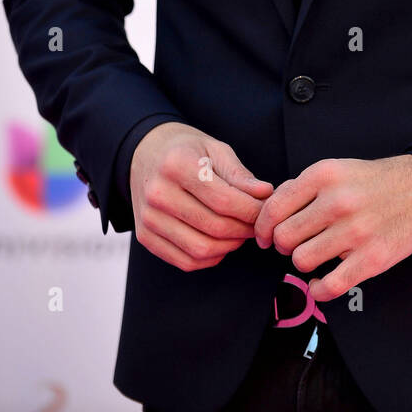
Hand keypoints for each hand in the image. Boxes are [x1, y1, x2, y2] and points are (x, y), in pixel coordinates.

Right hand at [130, 122, 273, 271]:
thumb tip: (266, 194)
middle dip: (244, 230)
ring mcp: (149, 218)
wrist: (145, 154)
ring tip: (240, 232)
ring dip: (230, 246)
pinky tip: (220, 242)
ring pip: (201, 249)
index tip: (266, 210)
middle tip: (257, 223)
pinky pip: (186, 261)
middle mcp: (158, 193)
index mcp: (177, 164)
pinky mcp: (145, 237)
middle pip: (214, 227)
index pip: (224, 200)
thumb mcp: (215, 150)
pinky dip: (211, 257)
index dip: (252, 211)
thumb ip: (240, 175)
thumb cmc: (186, 150)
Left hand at [253, 154, 411, 301]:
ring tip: (316, 254)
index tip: (263, 237)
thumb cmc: (374, 181)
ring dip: (304, 262)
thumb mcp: (337, 169)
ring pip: (301, 261)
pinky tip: (320, 284)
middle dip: (284, 245)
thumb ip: (302, 187)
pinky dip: (318, 290)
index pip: (274, 208)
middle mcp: (337, 202)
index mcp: (324, 175)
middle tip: (296, 243)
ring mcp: (355, 232)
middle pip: (284, 238)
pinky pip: (330, 285)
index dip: (262, 227)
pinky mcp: (372, 258)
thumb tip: (270, 211)